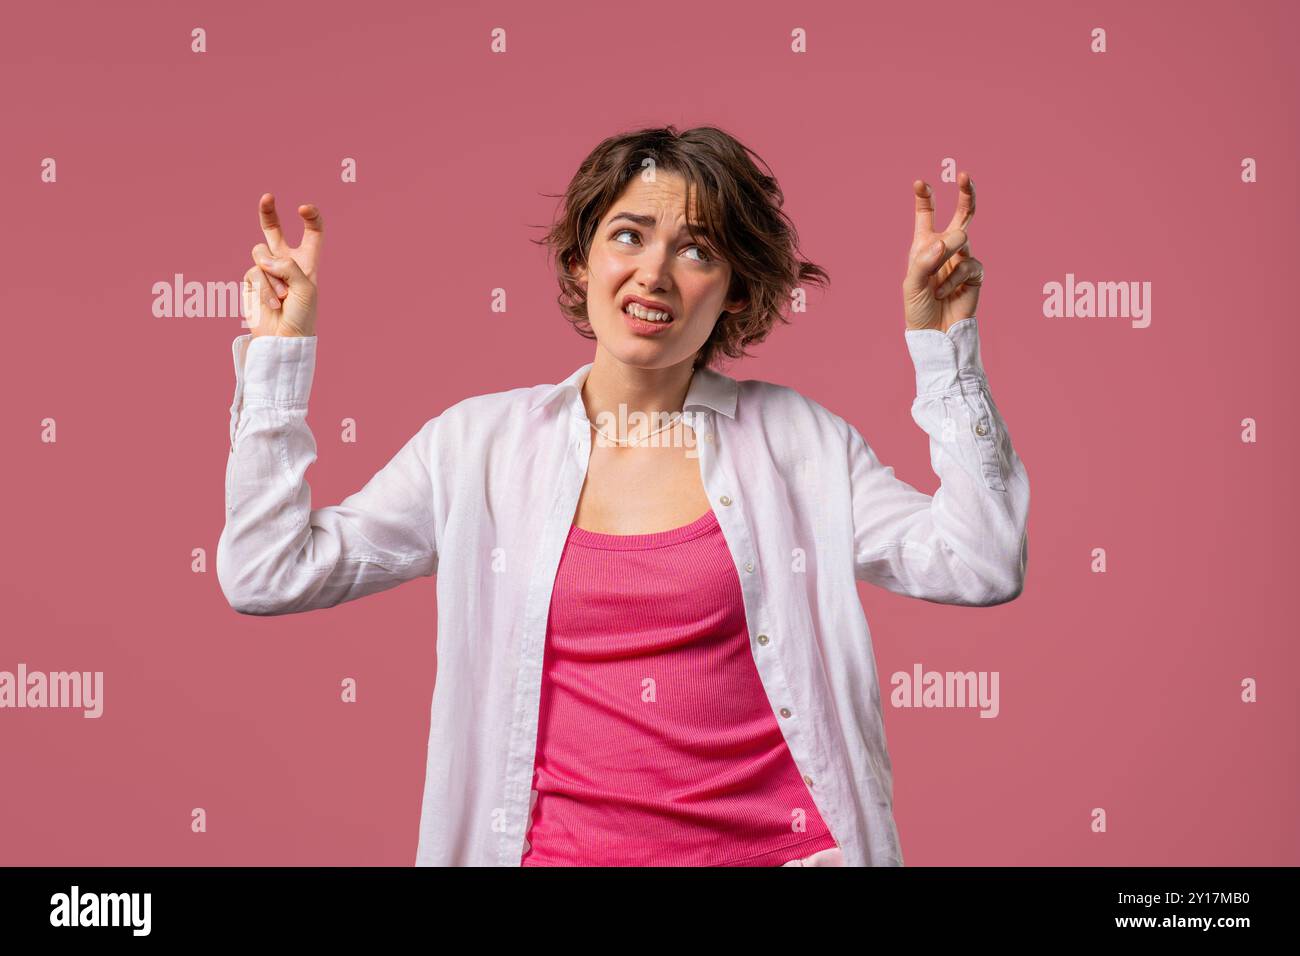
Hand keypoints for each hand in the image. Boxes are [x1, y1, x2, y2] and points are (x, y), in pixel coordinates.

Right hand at [241, 193, 322, 337]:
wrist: (283, 341)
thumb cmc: (302, 317)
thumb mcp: (305, 289)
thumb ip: (288, 267)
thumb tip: (263, 259)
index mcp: (307, 262)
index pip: (312, 233)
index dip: (310, 218)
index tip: (303, 208)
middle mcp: (286, 262)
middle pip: (274, 230)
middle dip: (268, 212)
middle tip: (267, 196)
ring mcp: (267, 270)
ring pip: (260, 253)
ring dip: (272, 276)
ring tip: (282, 297)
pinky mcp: (251, 281)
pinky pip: (253, 272)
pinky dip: (263, 288)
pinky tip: (272, 304)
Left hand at [901, 172, 982, 333]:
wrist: (935, 333)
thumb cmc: (918, 308)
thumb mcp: (912, 284)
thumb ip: (925, 260)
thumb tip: (944, 242)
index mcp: (925, 245)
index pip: (926, 214)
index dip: (925, 197)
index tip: (920, 183)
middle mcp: (945, 248)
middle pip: (961, 214)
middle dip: (965, 193)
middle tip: (965, 175)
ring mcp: (962, 259)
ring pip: (962, 239)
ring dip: (946, 255)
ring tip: (934, 282)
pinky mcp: (975, 274)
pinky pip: (969, 264)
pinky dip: (954, 278)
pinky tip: (944, 292)